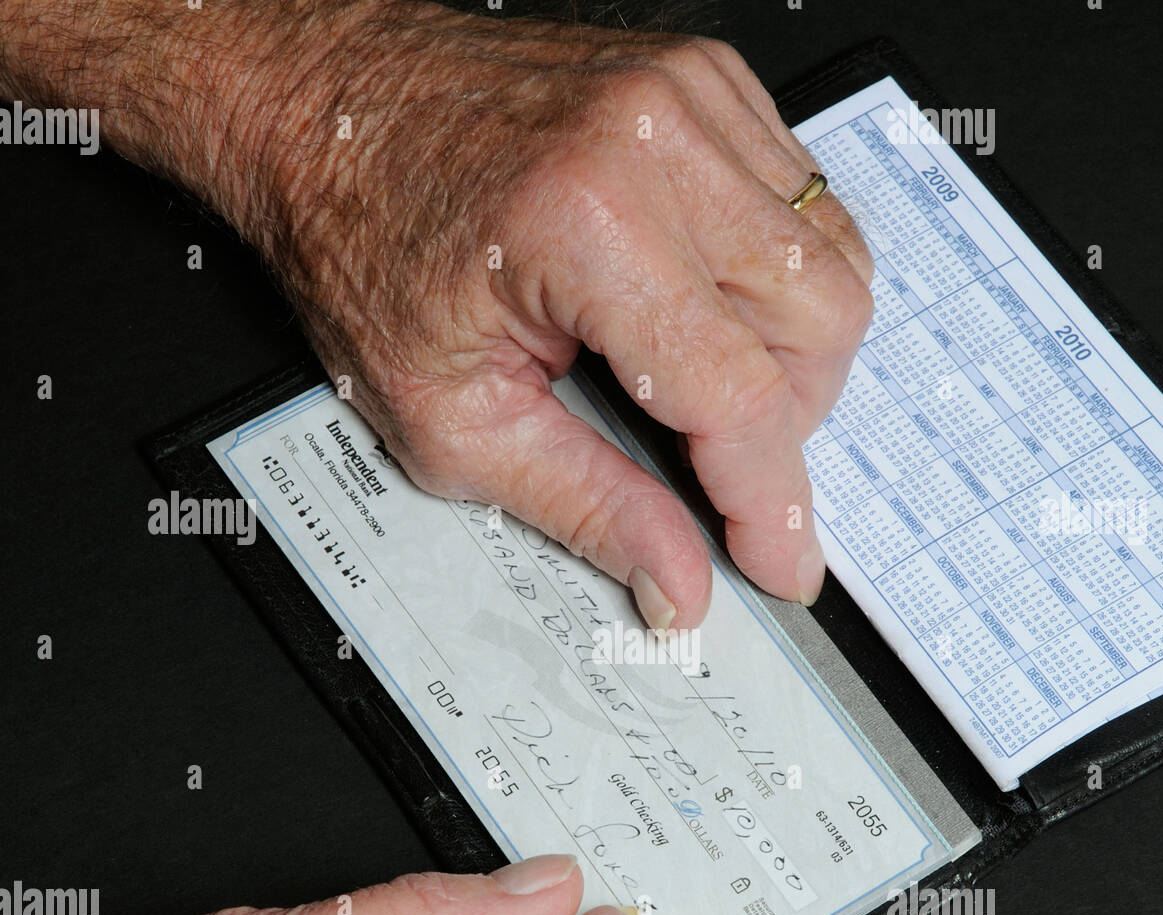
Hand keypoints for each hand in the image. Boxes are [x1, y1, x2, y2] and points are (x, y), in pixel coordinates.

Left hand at [210, 4, 873, 626]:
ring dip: (794, 355)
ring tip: (705, 382)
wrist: (322, 108)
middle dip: (785, 424)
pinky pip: (808, 205)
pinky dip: (779, 280)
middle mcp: (657, 143)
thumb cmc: (359, 241)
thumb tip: (674, 576)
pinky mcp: (705, 85)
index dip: (771, 499)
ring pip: (835, 263)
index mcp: (585, 225)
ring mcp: (690, 100)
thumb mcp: (451, 419)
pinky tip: (707, 305)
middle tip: (715, 460)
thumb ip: (584, 506)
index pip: (740, 394)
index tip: (782, 559)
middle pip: (820, 324)